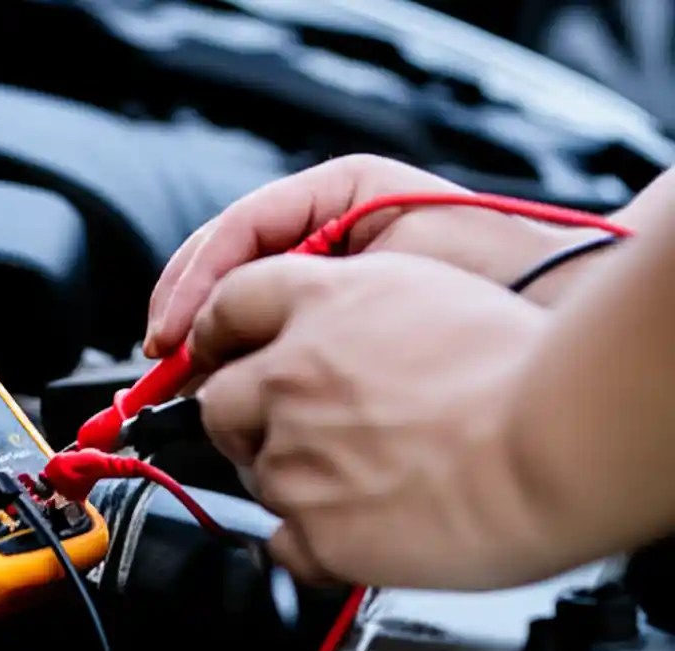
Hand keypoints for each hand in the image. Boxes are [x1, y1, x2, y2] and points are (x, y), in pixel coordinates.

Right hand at [145, 154, 607, 358]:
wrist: (554, 313)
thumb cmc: (490, 266)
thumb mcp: (386, 246)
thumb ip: (299, 269)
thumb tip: (224, 317)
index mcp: (334, 195)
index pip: (237, 233)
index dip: (194, 283)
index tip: (171, 332)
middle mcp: (323, 233)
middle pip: (225, 268)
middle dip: (188, 313)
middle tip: (162, 359)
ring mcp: (327, 278)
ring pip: (240, 306)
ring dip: (206, 342)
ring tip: (183, 379)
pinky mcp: (336, 322)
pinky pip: (272, 338)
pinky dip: (244, 364)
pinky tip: (229, 388)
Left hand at [191, 252, 570, 589]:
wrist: (553, 442)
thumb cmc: (522, 366)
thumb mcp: (429, 289)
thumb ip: (358, 306)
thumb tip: (335, 329)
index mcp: (319, 303)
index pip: (227, 303)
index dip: (217, 331)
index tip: (217, 348)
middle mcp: (288, 375)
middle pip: (220, 400)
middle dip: (247, 417)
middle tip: (299, 430)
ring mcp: (293, 455)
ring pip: (255, 473)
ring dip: (293, 480)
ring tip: (366, 481)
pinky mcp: (313, 528)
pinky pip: (283, 542)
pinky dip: (312, 542)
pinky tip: (359, 529)